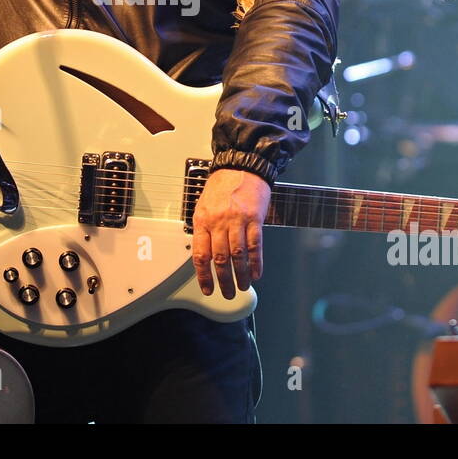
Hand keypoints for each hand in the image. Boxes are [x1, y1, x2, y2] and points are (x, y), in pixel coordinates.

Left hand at [191, 168, 270, 298]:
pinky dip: (256, 262)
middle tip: (227, 293)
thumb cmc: (222, 186)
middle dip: (224, 280)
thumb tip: (206, 255)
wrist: (242, 165)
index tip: (207, 288)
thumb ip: (205, 229)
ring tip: (243, 286)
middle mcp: (219, 222)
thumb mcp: (204, 205)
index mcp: (203, 220)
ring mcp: (237, 220)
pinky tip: (256, 273)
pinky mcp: (254, 218)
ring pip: (238, 255)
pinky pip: (255, 245)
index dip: (204, 275)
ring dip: (241, 275)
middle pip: (220, 258)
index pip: (201, 254)